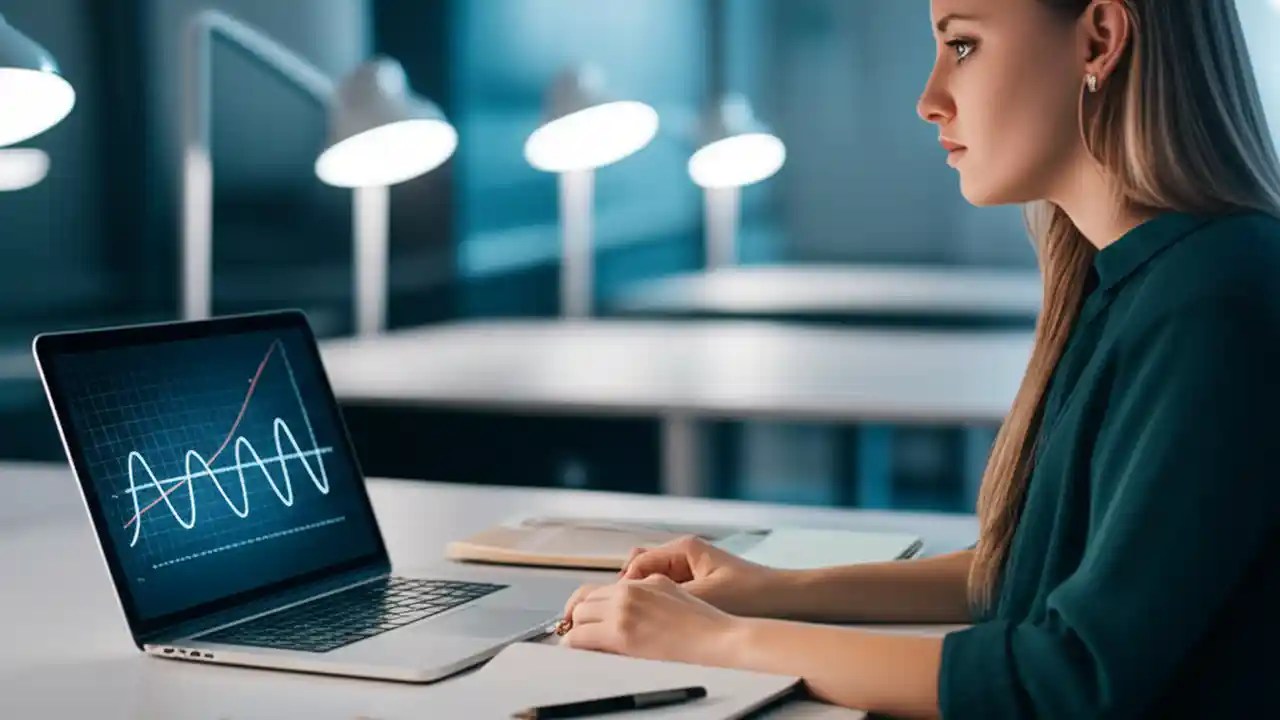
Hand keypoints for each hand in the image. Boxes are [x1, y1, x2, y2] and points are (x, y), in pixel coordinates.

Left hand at [559, 575, 742, 665]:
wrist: (719, 639)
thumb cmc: (704, 623)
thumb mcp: (672, 592)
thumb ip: (647, 590)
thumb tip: (627, 596)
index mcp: (640, 584)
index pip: (594, 590)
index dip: (582, 606)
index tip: (579, 619)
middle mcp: (628, 593)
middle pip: (582, 603)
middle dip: (578, 620)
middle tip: (578, 635)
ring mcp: (624, 612)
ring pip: (578, 619)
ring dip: (576, 632)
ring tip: (581, 646)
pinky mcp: (623, 636)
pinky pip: (581, 638)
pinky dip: (575, 645)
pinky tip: (581, 653)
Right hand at [616, 535, 790, 616]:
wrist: (789, 600)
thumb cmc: (751, 594)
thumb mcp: (704, 596)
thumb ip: (665, 596)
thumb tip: (631, 604)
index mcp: (684, 548)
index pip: (637, 562)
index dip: (624, 586)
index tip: (617, 609)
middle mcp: (686, 554)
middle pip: (643, 568)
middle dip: (631, 590)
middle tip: (626, 616)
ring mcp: (694, 569)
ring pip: (656, 581)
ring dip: (647, 599)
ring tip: (645, 623)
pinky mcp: (703, 585)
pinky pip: (671, 592)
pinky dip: (664, 605)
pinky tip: (667, 626)